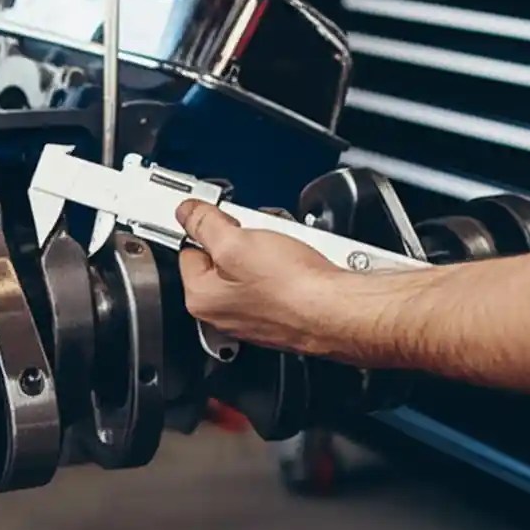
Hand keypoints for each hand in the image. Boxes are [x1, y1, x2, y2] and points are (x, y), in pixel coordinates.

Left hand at [176, 201, 344, 354]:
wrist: (342, 310)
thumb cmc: (293, 288)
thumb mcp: (235, 243)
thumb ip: (204, 224)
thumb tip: (187, 213)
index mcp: (203, 299)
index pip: (190, 250)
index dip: (207, 228)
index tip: (223, 217)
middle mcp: (225, 314)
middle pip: (222, 259)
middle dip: (242, 239)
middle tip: (260, 233)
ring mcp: (256, 316)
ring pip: (254, 267)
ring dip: (268, 249)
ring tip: (286, 246)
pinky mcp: (284, 315)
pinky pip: (278, 280)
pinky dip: (289, 266)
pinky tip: (301, 262)